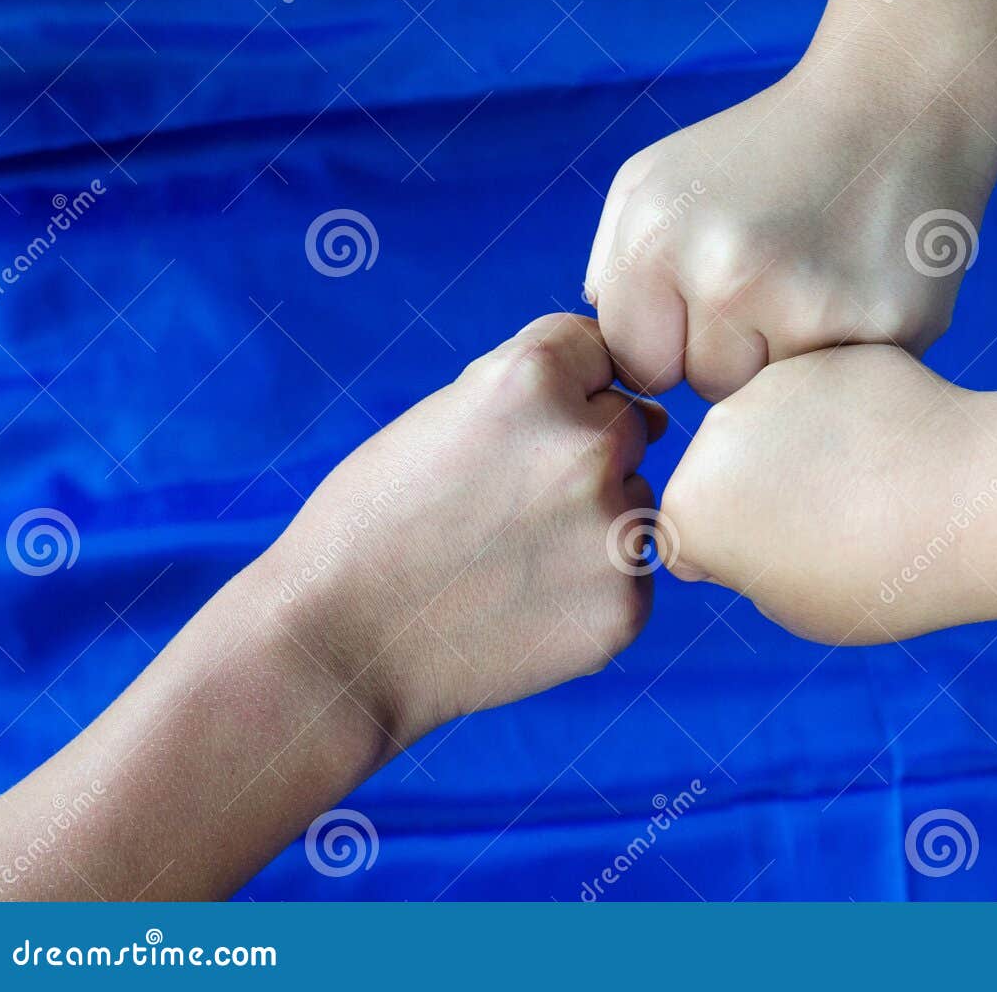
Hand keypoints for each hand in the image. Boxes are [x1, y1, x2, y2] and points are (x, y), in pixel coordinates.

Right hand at [254, 313, 666, 745]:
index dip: (548, 395)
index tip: (499, 438)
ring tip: (502, 558)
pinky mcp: (626, 603)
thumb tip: (659, 419)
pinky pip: (631, 571)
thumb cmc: (379, 521)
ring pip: (633, 498)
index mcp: (532, 378)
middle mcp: (588, 444)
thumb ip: (548, 390)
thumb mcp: (448, 413)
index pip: (597, 350)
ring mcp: (615, 529)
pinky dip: (589, 584)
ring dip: (590, 519)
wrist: (337, 645)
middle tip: (496, 507)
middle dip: (576, 455)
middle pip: (625, 425)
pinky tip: (520, 602)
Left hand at [585, 51, 996, 400]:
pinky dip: (852, 357)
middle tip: (780, 281)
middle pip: (709, 387)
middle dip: (738, 350)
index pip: (641, 363)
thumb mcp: (660, 177)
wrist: (899, 105)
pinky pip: (843, 388)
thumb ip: (614, 264)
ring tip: (819, 291)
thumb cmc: (768, 150)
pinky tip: (863, 295)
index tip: (713, 295)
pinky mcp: (889, 331)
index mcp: (659, 238)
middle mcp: (729, 276)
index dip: (676, 336)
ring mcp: (812, 309)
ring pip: (773, 398)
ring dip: (791, 362)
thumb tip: (612, 357)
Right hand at [660, 344, 996, 643]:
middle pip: (721, 472)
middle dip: (757, 493)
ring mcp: (770, 384)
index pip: (687, 539)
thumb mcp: (788, 601)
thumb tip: (744, 508)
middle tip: (831, 524)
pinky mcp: (823, 356)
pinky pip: (817, 396)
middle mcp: (714, 433)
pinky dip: (843, 416)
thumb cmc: (878, 575)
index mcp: (691, 506)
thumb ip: (742, 557)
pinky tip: (887, 445)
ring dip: (797, 448)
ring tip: (863, 485)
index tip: (794, 565)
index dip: (738, 560)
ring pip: (767, 426)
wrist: (969, 506)